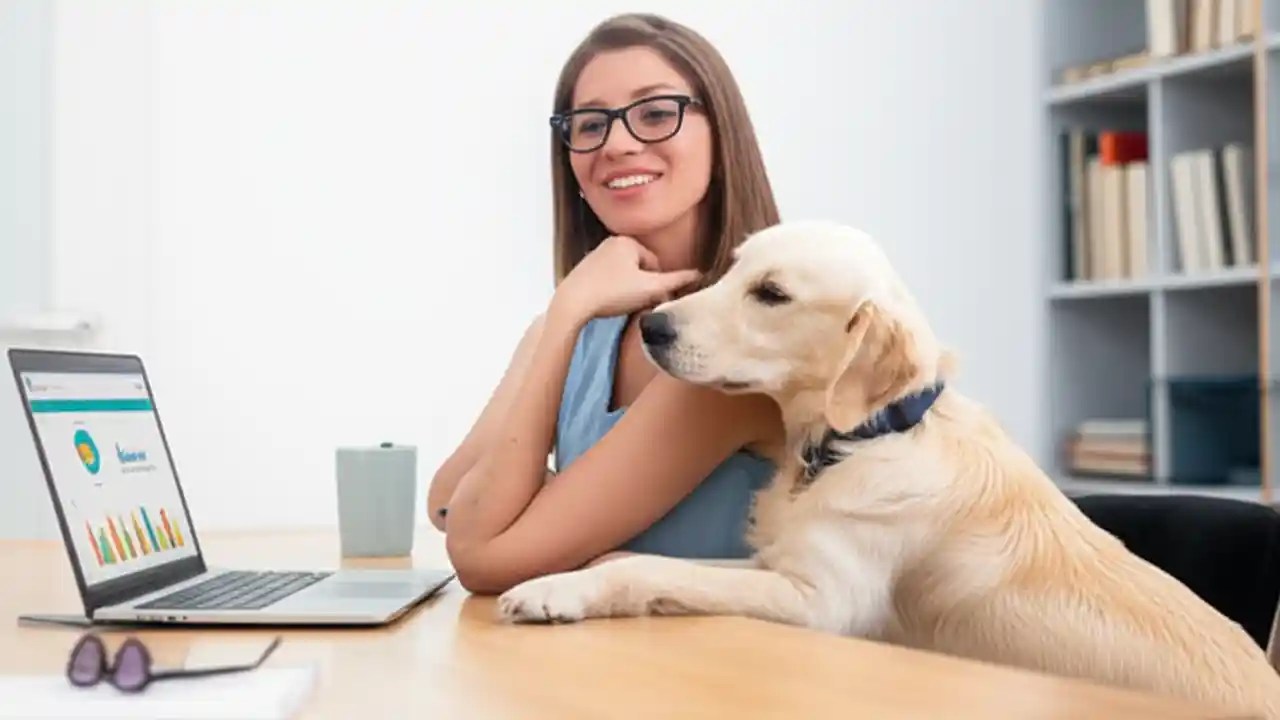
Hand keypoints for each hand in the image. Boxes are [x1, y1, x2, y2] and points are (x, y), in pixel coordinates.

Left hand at [550, 236, 701, 323]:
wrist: (572, 303)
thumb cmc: (612, 293)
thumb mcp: (649, 288)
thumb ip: (676, 281)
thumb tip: (699, 274)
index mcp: (628, 241)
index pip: (656, 264)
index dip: (657, 285)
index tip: (651, 300)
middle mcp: (611, 242)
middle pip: (640, 269)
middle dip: (643, 287)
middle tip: (638, 305)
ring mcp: (596, 255)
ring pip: (625, 275)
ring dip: (629, 290)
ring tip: (622, 306)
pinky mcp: (585, 269)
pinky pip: (609, 279)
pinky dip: (613, 291)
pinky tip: (608, 304)